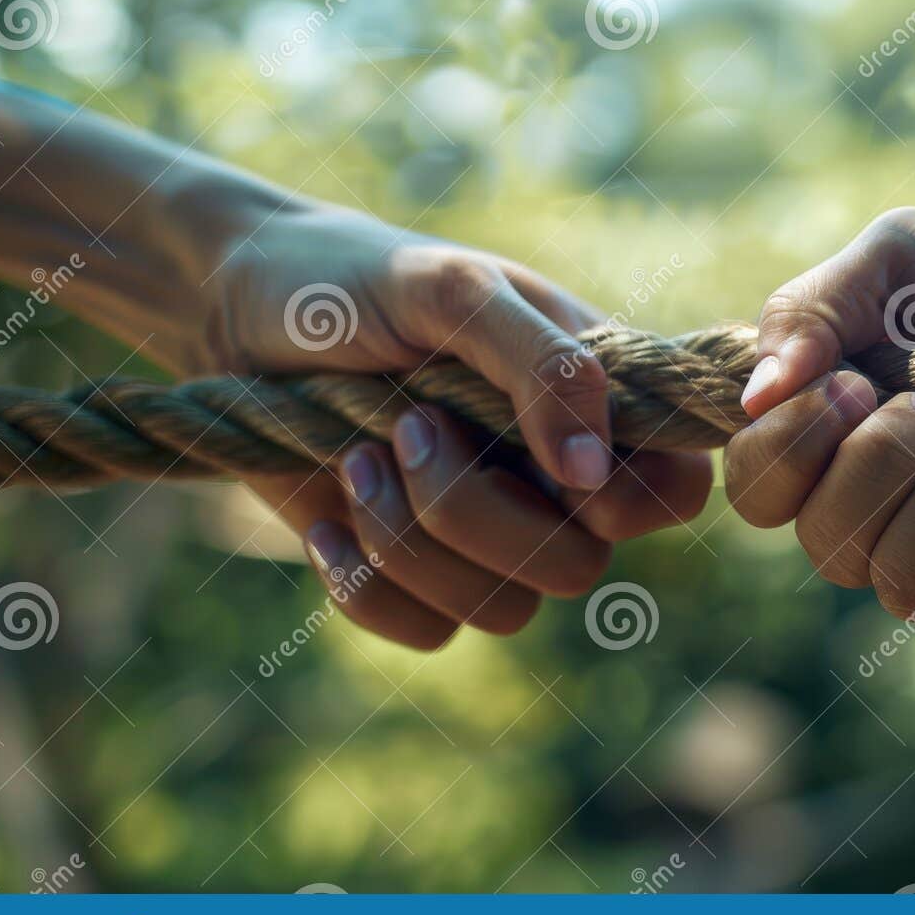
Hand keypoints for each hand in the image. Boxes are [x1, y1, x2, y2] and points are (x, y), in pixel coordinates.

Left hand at [207, 204, 709, 648]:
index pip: (677, 490)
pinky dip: (367, 587)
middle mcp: (554, 481)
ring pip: (504, 610)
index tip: (550, 459)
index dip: (628, 499)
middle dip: (476, 511)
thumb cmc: (353, 281)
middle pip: (579, 567)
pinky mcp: (417, 577)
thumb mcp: (451, 291)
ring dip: (411, 539)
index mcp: (595, 402)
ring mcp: (488, 534)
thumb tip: (592, 471)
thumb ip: (542, 365)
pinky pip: (428, 633)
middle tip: (410, 426)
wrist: (236, 317)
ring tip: (356, 456)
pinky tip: (326, 524)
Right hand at [725, 207, 914, 634]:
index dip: (785, 453)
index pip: (757, 490)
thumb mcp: (907, 258)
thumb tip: (751, 397)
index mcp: (838, 438)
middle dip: (875, 471)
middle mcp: (886, 510)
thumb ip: (813, 307)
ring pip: (898, 586)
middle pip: (823, 547)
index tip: (850, 383)